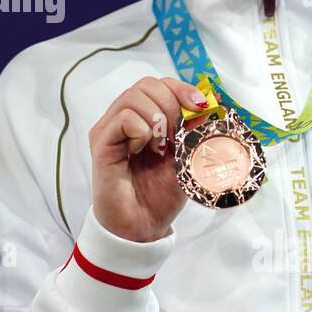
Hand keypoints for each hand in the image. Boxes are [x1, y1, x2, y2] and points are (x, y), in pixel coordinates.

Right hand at [88, 76, 209, 242]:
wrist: (143, 226)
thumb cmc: (161, 194)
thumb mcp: (187, 157)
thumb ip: (194, 130)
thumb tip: (209, 104)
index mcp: (143, 119)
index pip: (160, 84)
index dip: (182, 89)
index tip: (200, 107)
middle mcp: (123, 119)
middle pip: (146, 84)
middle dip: (171, 104)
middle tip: (177, 136)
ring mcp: (109, 130)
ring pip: (133, 96)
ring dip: (157, 118)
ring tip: (160, 147)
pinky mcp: (101, 143)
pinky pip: (124, 118)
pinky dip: (142, 131)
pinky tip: (142, 151)